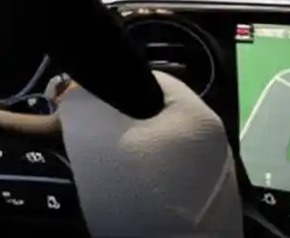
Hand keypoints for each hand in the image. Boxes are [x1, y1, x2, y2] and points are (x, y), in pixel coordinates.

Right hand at [54, 71, 241, 237]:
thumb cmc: (138, 191)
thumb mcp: (93, 133)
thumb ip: (79, 100)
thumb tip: (75, 95)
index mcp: (198, 114)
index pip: (147, 78)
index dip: (107, 87)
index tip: (80, 110)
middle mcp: (215, 142)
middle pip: (149, 118)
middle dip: (112, 128)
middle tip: (86, 146)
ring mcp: (213, 180)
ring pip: (153, 154)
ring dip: (125, 161)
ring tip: (103, 178)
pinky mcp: (204, 211)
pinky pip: (163, 185)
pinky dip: (141, 190)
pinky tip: (125, 204)